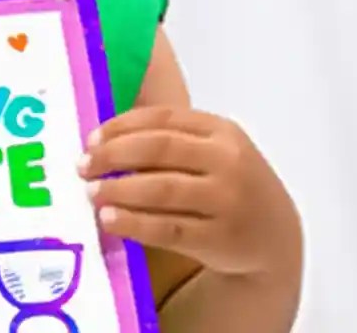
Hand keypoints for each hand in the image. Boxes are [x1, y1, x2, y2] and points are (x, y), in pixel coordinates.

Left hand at [79, 107, 298, 275]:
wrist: (274, 236)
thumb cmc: (227, 184)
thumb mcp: (213, 150)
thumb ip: (170, 139)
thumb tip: (102, 139)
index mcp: (221, 131)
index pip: (163, 119)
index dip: (121, 127)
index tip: (90, 139)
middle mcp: (227, 161)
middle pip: (159, 149)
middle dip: (114, 155)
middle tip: (83, 166)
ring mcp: (226, 200)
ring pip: (162, 190)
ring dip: (119, 190)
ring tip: (91, 193)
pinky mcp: (219, 238)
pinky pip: (168, 229)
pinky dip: (134, 224)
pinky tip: (109, 220)